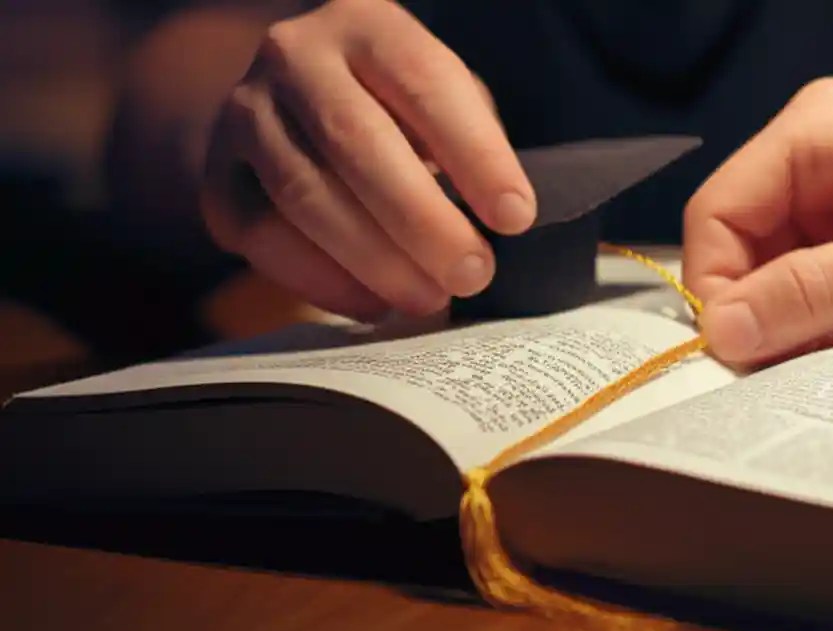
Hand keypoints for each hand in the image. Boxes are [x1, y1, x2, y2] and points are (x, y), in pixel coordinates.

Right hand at [199, 0, 534, 319]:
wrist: (295, 108)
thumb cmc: (396, 112)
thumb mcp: (440, 102)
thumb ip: (468, 147)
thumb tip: (500, 225)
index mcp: (365, 24)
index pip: (425, 82)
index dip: (476, 154)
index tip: (516, 217)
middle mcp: (294, 56)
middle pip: (356, 141)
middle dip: (422, 219)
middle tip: (473, 273)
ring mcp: (244, 114)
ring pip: (304, 194)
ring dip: (376, 260)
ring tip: (429, 298)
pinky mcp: (219, 177)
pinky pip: (264, 237)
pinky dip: (323, 280)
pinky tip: (374, 304)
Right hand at [683, 78, 832, 362]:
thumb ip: (812, 294)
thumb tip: (724, 329)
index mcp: (821, 131)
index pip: (719, 212)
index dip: (718, 286)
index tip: (740, 350)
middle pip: (752, 246)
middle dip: (769, 310)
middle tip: (798, 364)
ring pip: (795, 272)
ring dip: (812, 320)